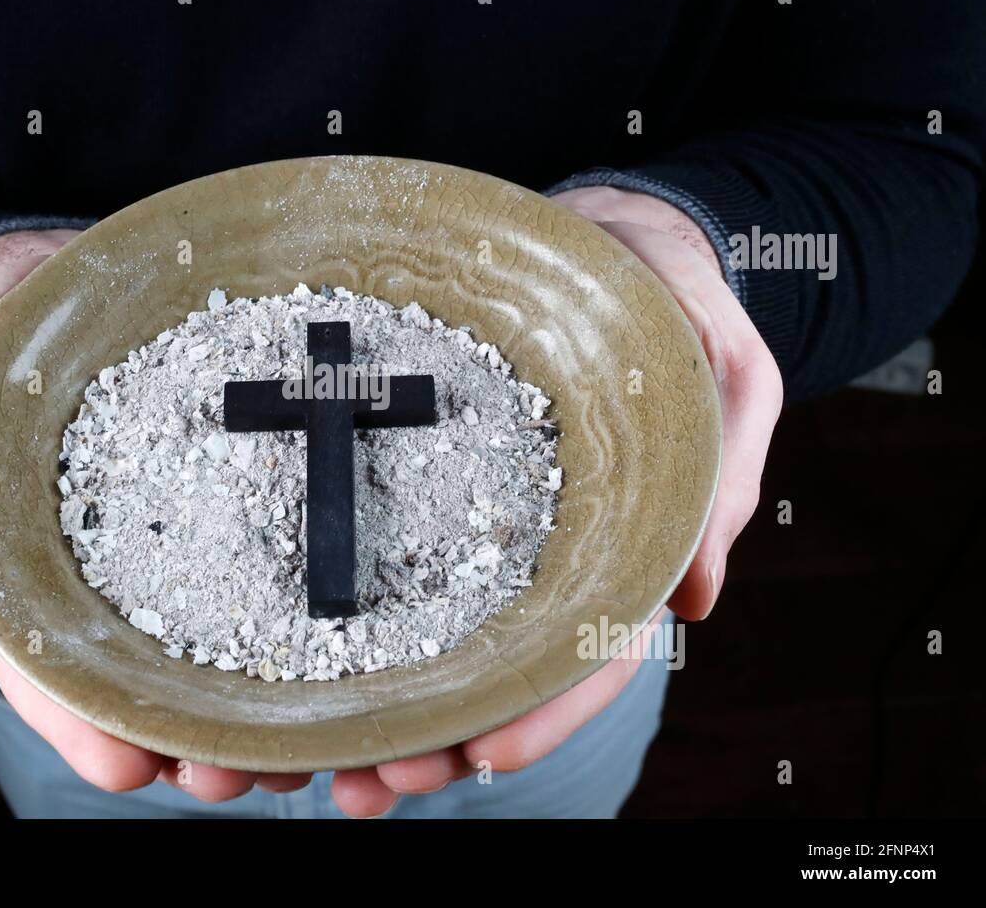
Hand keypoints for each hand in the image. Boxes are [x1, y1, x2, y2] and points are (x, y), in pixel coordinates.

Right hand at [0, 229, 315, 802]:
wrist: (65, 269)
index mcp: (25, 555)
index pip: (43, 656)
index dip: (79, 719)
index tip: (131, 762)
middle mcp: (102, 560)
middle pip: (135, 671)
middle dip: (179, 736)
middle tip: (233, 776)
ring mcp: (172, 531)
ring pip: (202, 640)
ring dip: (240, 706)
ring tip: (291, 749)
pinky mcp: (231, 492)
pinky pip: (262, 564)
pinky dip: (284, 627)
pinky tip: (322, 663)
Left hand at [325, 186, 783, 816]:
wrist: (595, 232)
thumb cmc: (666, 298)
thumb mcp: (723, 368)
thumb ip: (720, 475)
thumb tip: (696, 603)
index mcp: (622, 538)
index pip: (593, 645)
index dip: (547, 708)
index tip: (482, 756)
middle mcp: (543, 545)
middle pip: (497, 664)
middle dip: (442, 735)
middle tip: (374, 786)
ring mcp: (479, 514)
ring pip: (435, 630)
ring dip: (384, 701)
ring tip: (320, 758)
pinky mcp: (425, 474)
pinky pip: (379, 547)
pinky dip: (344, 612)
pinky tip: (297, 660)